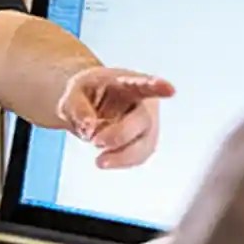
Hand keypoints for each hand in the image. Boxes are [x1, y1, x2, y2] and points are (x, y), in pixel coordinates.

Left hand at [57, 67, 175, 169]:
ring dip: (122, 156)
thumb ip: (77, 106)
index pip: (143, 83)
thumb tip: (88, 128)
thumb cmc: (86, 92)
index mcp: (127, 82)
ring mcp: (146, 124)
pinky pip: (139, 157)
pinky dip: (121, 161)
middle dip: (120, 135)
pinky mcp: (144, 142)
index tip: (170, 90)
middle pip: (142, 119)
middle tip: (95, 141)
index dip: (158, 86)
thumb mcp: (73, 91)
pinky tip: (106, 160)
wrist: (90, 103)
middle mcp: (143, 102)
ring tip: (99, 161)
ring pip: (145, 144)